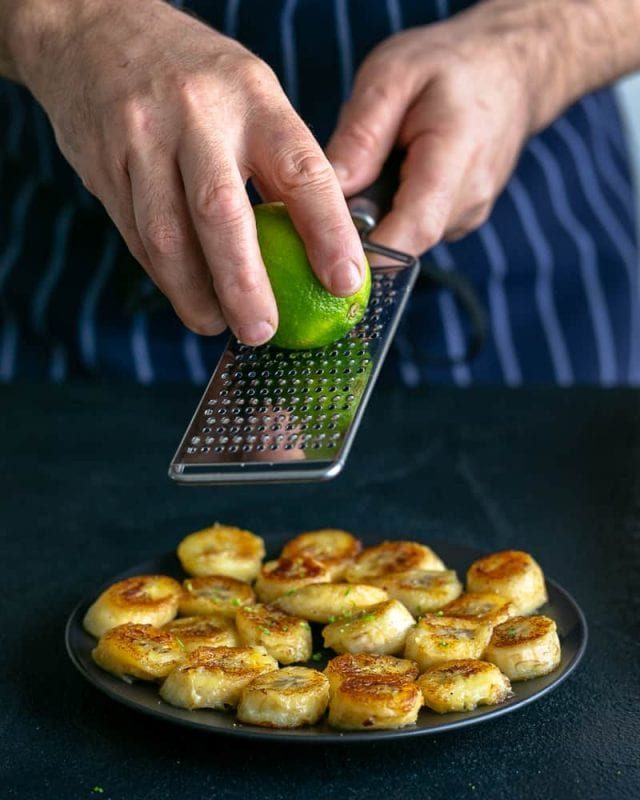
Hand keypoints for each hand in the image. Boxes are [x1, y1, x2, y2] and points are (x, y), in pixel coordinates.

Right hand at [11, 0, 364, 343]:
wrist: (95, 27)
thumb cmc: (195, 76)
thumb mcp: (252, 93)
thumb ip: (280, 161)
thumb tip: (318, 246)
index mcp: (253, 97)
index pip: (301, 170)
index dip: (328, 232)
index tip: (344, 282)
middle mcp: (197, 115)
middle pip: (221, 212)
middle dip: (245, 285)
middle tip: (262, 332)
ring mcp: (142, 139)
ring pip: (167, 235)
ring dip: (195, 293)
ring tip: (219, 325)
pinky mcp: (102, 165)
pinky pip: (136, 236)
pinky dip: (165, 275)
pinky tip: (186, 294)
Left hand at [326, 1, 567, 254]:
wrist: (509, 68)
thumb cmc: (448, 64)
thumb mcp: (391, 75)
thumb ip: (361, 135)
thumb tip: (330, 191)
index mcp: (455, 159)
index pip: (414, 230)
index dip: (369, 252)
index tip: (330, 247)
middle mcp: (469, 199)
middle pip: (403, 240)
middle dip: (364, 227)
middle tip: (347, 180)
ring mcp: (468, 215)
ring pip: (406, 238)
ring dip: (380, 214)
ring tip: (382, 163)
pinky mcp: (461, 221)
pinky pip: (415, 229)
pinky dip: (396, 210)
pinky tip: (400, 171)